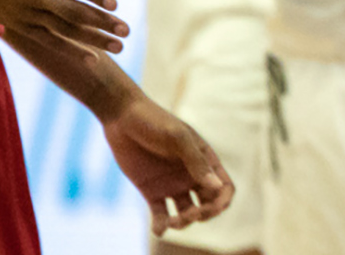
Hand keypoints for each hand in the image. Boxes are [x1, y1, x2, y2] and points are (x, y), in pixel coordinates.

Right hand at [0, 0, 129, 57]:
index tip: (114, 3)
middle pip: (71, 11)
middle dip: (100, 22)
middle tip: (126, 31)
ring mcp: (25, 13)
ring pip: (63, 30)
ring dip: (92, 40)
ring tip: (119, 47)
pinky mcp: (20, 27)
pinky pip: (49, 42)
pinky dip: (70, 51)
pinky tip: (94, 59)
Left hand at [101, 94, 233, 234]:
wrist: (121, 116)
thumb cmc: (153, 120)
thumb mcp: (177, 138)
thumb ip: (196, 162)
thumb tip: (217, 187)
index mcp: (204, 160)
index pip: (224, 188)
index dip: (221, 203)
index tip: (207, 209)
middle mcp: (191, 175)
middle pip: (208, 205)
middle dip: (203, 216)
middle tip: (188, 215)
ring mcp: (171, 184)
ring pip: (187, 214)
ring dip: (183, 223)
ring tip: (171, 222)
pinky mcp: (152, 191)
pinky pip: (161, 215)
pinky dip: (161, 225)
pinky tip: (158, 228)